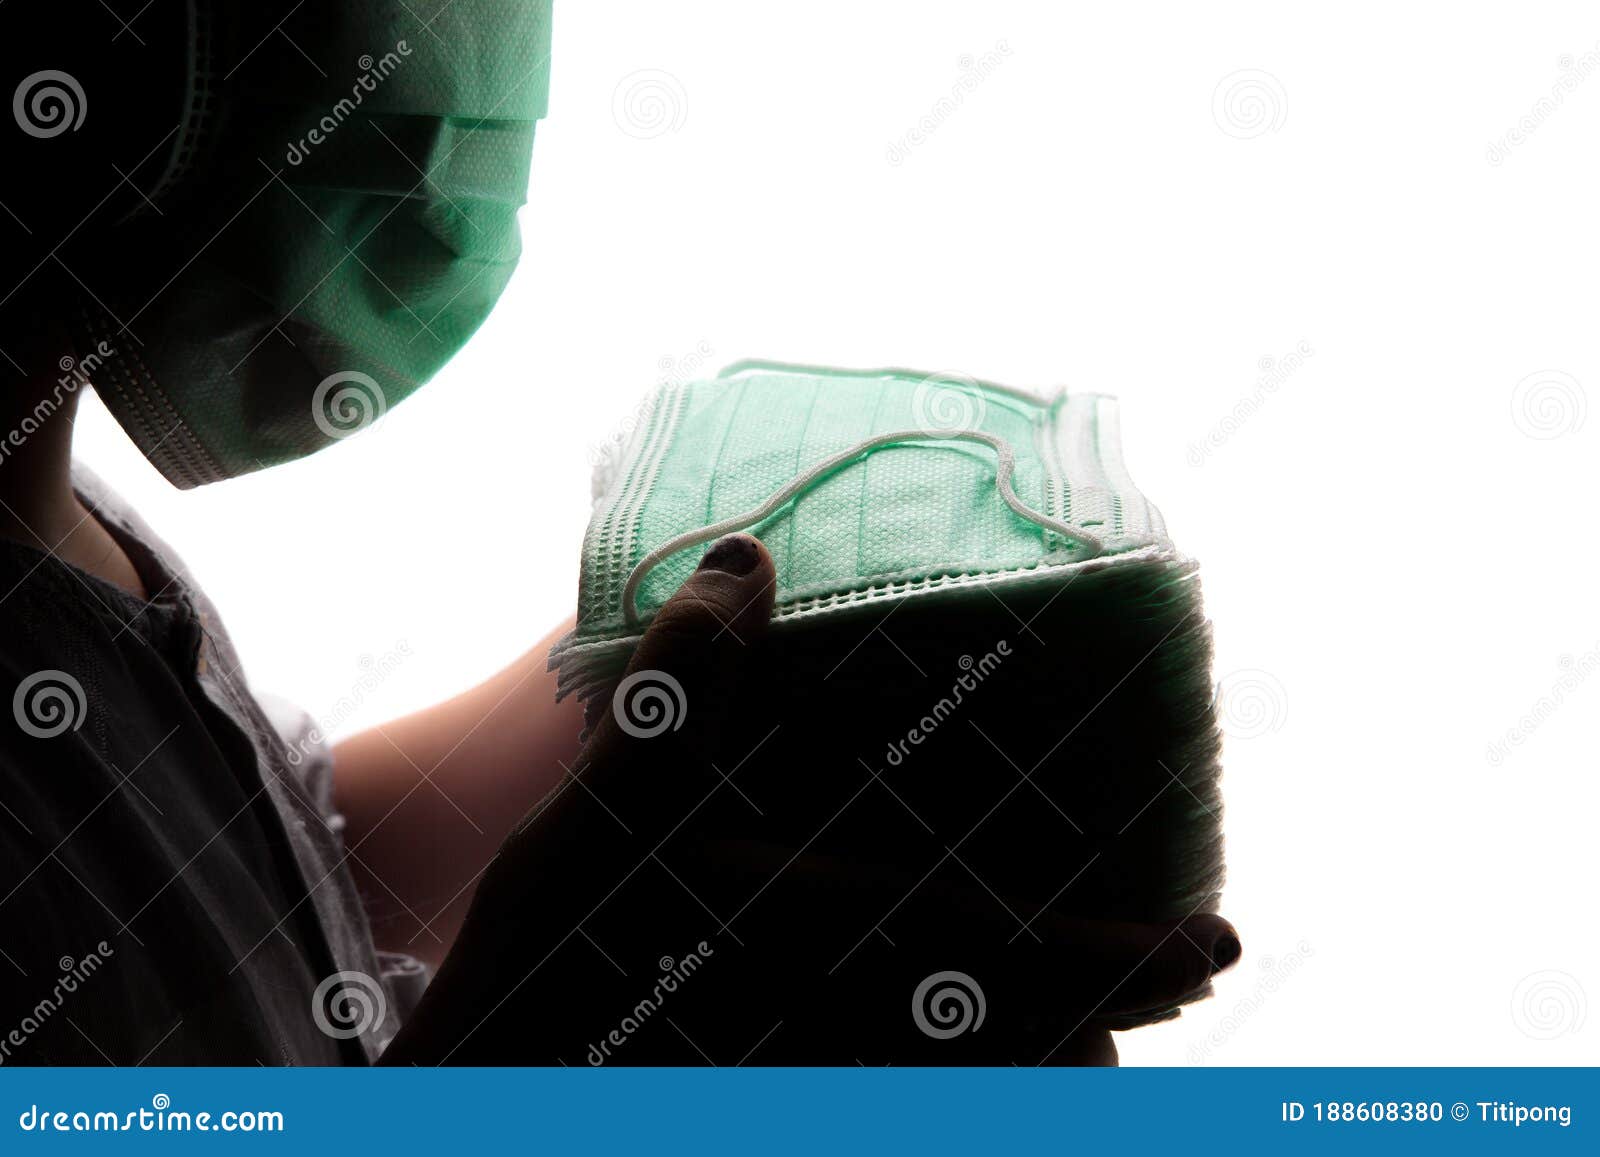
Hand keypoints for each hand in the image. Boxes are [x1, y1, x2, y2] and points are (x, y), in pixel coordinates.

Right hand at [383, 534, 1238, 1064]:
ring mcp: (820, 1081)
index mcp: (842, 956)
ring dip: (1050, 1065)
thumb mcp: (610, 811)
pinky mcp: (779, 1098)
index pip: (1031, 969)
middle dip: (1114, 1023)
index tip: (1222, 944)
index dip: (1137, 960)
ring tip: (1097, 1040)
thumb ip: (686, 686)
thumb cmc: (557, 962)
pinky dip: (966, 1086)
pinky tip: (957, 1064)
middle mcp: (855, 1039)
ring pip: (979, 1095)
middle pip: (1035, 1056)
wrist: (486, 1089)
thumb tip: (748, 560)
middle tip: (1177, 990)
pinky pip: (904, 1110)